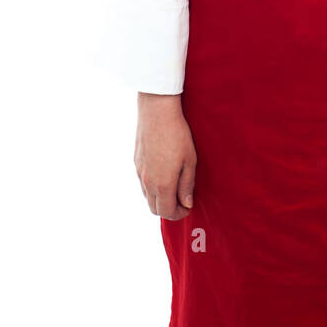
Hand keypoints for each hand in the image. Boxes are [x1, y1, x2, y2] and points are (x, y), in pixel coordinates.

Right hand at [135, 92, 196, 220]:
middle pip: (154, 209)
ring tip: (174, 189)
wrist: (157, 112)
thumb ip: (187, 185)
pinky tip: (163, 176)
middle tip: (182, 202)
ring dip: (160, 199)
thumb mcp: (190, 160)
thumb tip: (186, 203)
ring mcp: (140, 172)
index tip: (188, 208)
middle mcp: (148, 182)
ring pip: (147, 197)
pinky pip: (143, 184)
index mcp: (163, 184)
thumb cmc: (177, 134)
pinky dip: (152, 188)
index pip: (167, 212)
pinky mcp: (136, 162)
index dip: (179, 214)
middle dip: (169, 210)